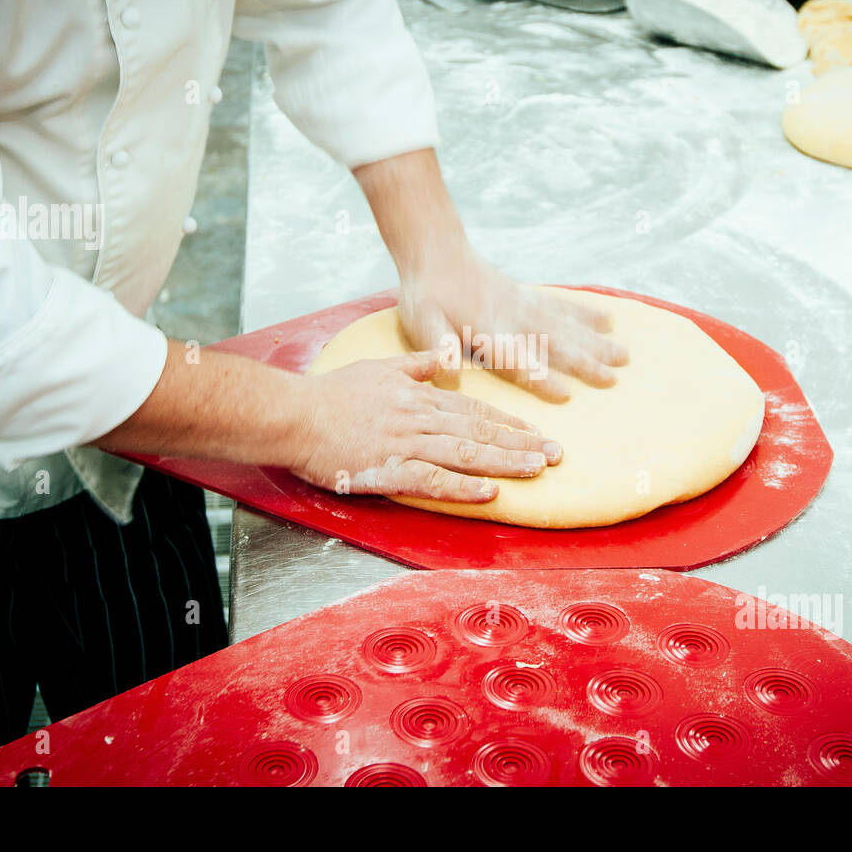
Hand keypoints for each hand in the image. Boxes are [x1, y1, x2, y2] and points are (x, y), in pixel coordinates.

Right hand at [286, 350, 562, 500]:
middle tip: (557, 454)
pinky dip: (462, 487)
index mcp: (419, 396)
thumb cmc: (331, 394)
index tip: (537, 431)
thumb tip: (443, 358)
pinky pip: (433, 479)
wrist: (294, 414)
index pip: (474, 409)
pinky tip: (489, 493)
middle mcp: (420, 417)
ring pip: (466, 453)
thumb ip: (415, 364)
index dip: (509, 422)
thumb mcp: (378, 368)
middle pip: (480, 431)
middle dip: (522, 442)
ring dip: (505, 462)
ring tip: (538, 469)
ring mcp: (406, 443)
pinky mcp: (389, 468)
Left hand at [352, 148, 627, 401]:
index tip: (566, 394)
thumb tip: (451, 373)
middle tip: (611, 379)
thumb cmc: (427, 294)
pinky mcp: (530, 296)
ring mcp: (525, 305)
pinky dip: (587, 314)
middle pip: (553, 341)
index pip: (516, 357)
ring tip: (624, 356)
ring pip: (566, 325)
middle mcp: (513, 317)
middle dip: (583, 361)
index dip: (539, 375)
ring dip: (595, 341)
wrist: (437, 251)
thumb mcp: (422, 320)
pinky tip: (608, 321)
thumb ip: (438, 345)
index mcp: (486, 330)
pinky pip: (563, 306)